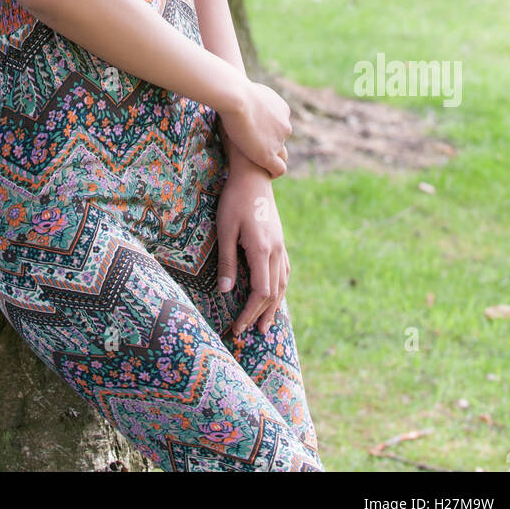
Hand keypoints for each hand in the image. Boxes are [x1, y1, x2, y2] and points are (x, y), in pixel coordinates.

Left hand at [216, 166, 289, 335]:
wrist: (254, 175)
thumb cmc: (234, 200)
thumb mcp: (225, 229)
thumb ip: (227, 261)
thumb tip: (225, 292)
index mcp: (262, 250)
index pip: (261, 292)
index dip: (249, 312)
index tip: (237, 326)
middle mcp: (276, 251)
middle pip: (273, 293)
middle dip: (259, 315)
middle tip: (246, 333)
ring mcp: (281, 246)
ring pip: (282, 284)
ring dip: (274, 307)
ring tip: (265, 326)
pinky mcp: (280, 241)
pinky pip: (284, 272)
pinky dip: (280, 290)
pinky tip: (276, 297)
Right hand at [219, 80, 291, 176]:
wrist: (236, 98)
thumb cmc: (234, 90)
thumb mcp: (247, 88)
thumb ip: (248, 94)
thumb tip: (236, 84)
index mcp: (282, 109)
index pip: (279, 124)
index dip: (268, 130)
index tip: (253, 131)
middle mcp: (285, 126)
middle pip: (281, 140)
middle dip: (270, 144)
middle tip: (252, 147)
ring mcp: (278, 141)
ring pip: (281, 155)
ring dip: (271, 158)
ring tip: (256, 162)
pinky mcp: (268, 155)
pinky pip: (279, 169)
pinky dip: (273, 172)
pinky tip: (264, 173)